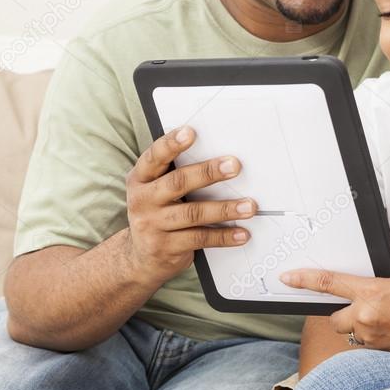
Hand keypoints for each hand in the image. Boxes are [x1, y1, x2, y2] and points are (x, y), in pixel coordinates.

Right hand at [124, 126, 256, 284]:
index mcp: (141, 179)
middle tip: (234, 165)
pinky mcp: (165, 247)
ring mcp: (152, 225)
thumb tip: (221, 159)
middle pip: (177, 183)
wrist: (140, 257)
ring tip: (250, 206)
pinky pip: (200, 238)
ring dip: (225, 209)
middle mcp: (143, 200)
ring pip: (193, 213)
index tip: (190, 132)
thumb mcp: (158, 190)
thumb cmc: (158, 212)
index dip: (171, 144)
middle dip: (208, 172)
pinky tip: (241, 233)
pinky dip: (224, 236)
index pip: (154, 157)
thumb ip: (178, 173)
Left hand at [280, 269, 389, 364]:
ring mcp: (374, 338)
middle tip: (366, 310)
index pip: (330, 284)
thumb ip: (387, 285)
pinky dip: (379, 338)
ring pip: (353, 333)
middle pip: (335, 318)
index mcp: (374, 292)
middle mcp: (368, 317)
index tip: (289, 278)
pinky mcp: (383, 354)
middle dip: (346, 314)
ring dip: (364, 328)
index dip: (305, 280)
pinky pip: (369, 345)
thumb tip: (379, 293)